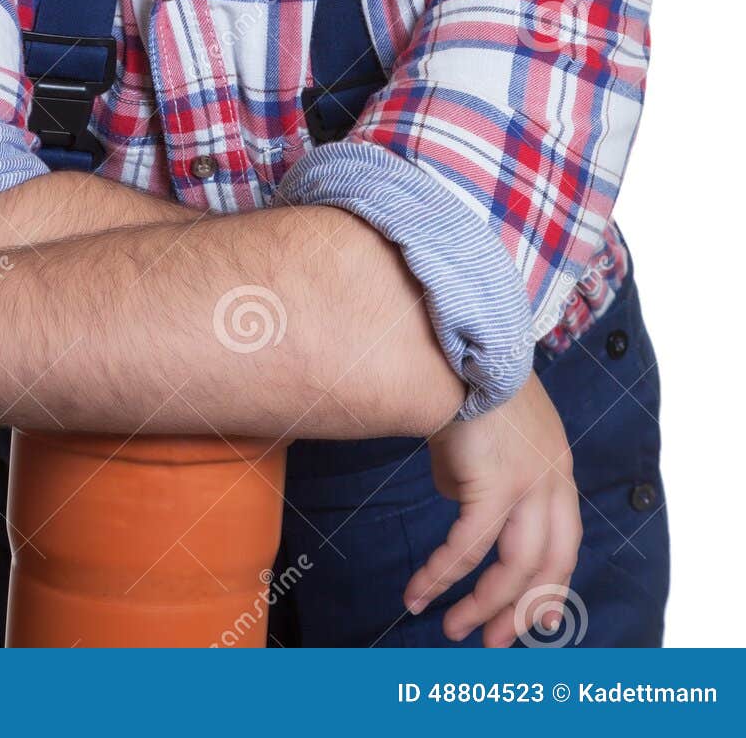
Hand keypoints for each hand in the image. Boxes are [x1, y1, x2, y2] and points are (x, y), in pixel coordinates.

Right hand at [403, 368, 582, 646]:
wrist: (454, 344)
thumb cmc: (463, 375)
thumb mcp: (491, 426)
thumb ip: (482, 467)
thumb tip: (457, 497)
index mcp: (557, 465)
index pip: (565, 541)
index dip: (550, 584)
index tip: (537, 617)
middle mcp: (553, 479)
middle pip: (549, 564)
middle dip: (522, 610)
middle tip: (495, 642)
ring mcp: (529, 483)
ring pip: (514, 566)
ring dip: (483, 604)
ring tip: (454, 629)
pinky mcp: (495, 485)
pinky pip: (467, 546)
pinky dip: (442, 574)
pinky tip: (420, 592)